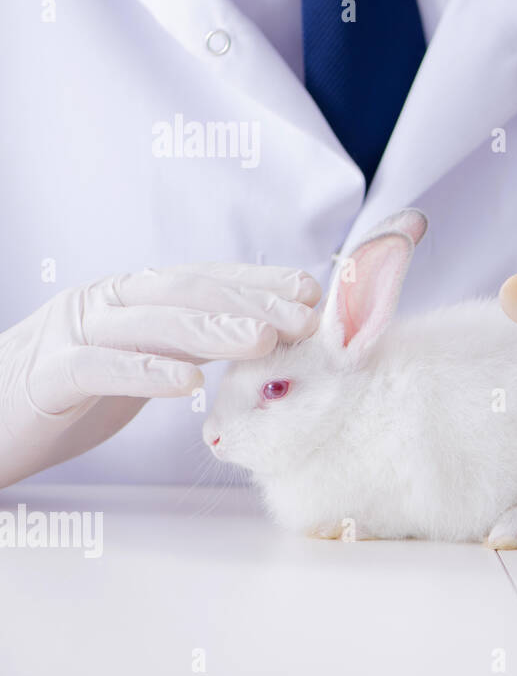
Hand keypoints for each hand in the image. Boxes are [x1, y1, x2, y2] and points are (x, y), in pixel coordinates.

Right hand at [0, 264, 320, 486]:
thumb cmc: (66, 396)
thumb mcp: (139, 364)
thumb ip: (188, 346)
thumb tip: (261, 336)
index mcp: (129, 298)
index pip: (205, 279)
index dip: (259, 281)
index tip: (312, 290)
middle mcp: (104, 304)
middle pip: (186, 291)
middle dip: (251, 301)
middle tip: (304, 317)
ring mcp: (71, 334)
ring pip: (150, 321)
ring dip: (213, 328)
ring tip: (263, 339)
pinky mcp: (44, 377)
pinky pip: (97, 368)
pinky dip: (145, 372)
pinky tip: (187, 385)